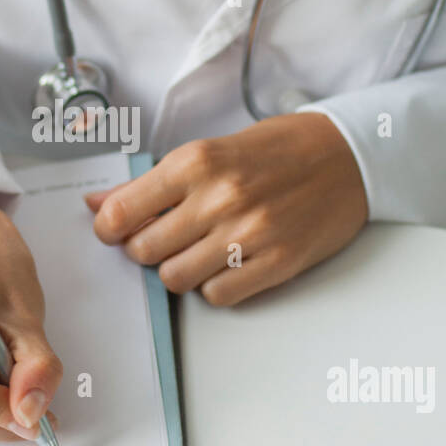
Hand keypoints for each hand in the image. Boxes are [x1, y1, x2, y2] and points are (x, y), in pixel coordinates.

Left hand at [83, 113, 367, 305]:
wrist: (347, 157)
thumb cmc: (277, 149)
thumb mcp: (209, 151)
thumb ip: (151, 183)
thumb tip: (98, 204)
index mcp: (195, 163)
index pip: (121, 213)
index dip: (109, 228)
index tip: (116, 229)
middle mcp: (218, 198)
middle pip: (143, 251)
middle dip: (144, 249)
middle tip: (164, 237)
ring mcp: (248, 235)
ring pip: (175, 279)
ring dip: (177, 270)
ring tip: (197, 250)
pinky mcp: (275, 263)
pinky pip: (217, 295)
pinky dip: (213, 285)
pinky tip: (226, 263)